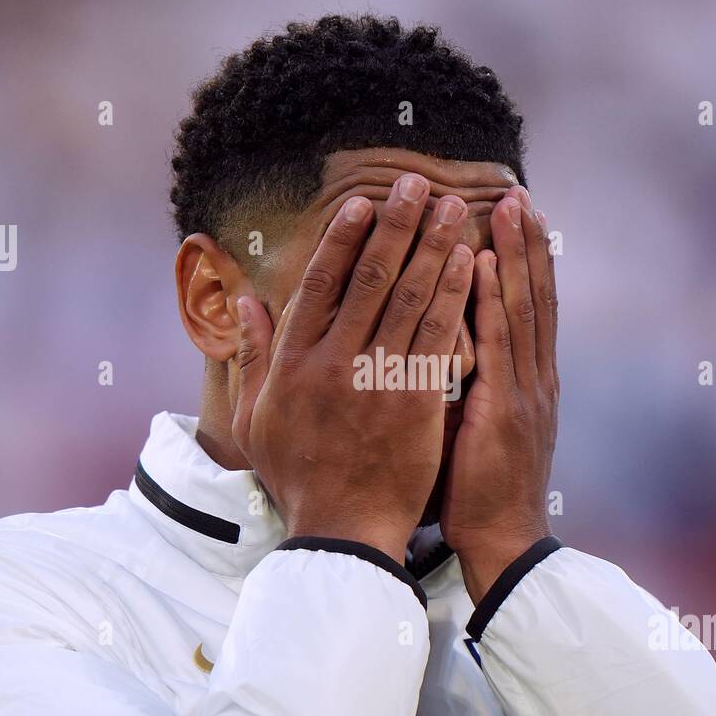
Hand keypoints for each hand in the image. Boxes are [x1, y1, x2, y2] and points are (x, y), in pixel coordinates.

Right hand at [232, 174, 474, 560]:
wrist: (342, 532)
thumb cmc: (297, 476)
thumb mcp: (255, 419)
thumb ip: (251, 357)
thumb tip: (245, 302)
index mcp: (292, 364)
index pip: (319, 285)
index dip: (342, 240)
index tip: (362, 203)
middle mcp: (333, 363)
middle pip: (370, 280)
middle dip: (395, 225)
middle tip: (416, 183)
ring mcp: (376, 383)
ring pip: (409, 301)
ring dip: (431, 248)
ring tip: (451, 209)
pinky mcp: (415, 404)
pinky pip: (438, 339)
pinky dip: (454, 298)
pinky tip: (470, 266)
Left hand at [440, 186, 557, 601]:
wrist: (501, 543)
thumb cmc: (478, 492)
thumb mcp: (479, 429)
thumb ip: (472, 386)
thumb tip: (445, 349)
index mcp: (528, 384)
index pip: (531, 311)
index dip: (527, 262)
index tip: (517, 217)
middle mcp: (535, 379)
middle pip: (536, 297)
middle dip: (529, 243)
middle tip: (519, 191)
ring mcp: (525, 391)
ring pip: (525, 307)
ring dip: (517, 253)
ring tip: (511, 205)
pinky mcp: (505, 408)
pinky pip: (499, 343)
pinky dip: (495, 297)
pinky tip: (485, 261)